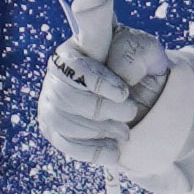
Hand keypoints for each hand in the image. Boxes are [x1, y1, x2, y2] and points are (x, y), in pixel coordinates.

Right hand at [36, 0, 173, 167]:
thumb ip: (130, 44)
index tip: (124, 92)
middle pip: (70, 98)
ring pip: (68, 123)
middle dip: (106, 110)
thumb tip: (110, 49)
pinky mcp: (53, 128)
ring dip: (102, 130)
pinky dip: (94, 149)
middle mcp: (56, 72)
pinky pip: (67, 144)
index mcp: (75, 48)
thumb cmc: (136, 68)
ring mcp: (50, 101)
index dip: (100, 83)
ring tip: (124, 130)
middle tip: (130, 112)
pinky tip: (113, 148)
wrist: (138, 98)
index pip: (76, 66)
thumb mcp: (143, 48)